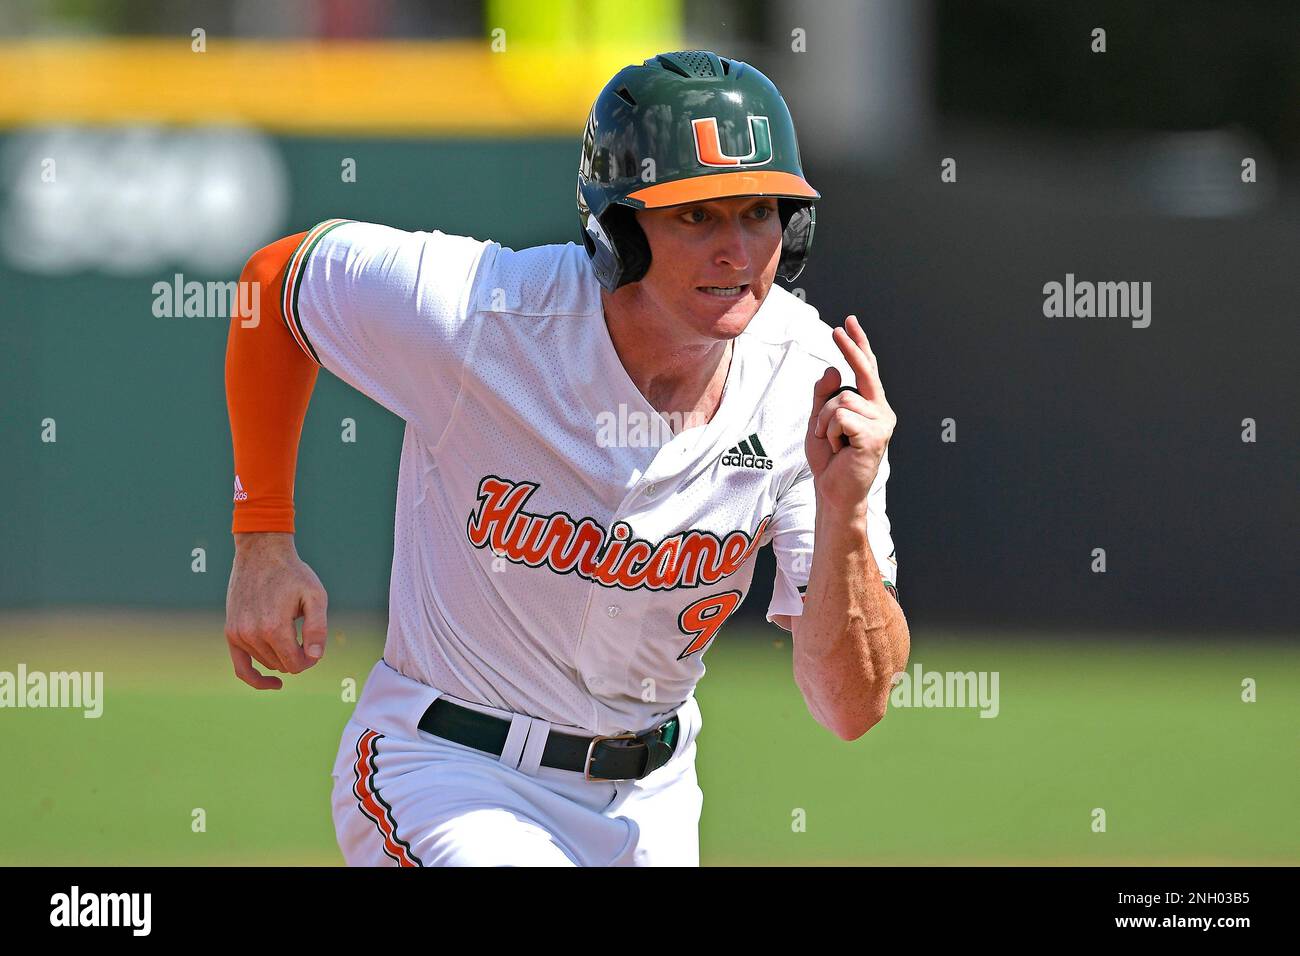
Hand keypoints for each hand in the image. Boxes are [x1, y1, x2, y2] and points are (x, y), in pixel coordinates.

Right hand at [224, 533, 328, 689]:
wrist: (261, 552)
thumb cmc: (292, 573)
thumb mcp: (315, 596)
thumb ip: (317, 628)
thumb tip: (314, 657)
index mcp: (274, 627)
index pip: (296, 664)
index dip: (310, 659)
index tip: (316, 645)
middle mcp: (252, 634)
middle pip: (282, 665)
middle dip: (297, 657)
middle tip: (306, 636)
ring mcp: (238, 634)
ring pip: (266, 663)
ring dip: (281, 654)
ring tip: (290, 629)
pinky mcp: (230, 632)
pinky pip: (240, 667)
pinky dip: (255, 678)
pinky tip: (274, 682)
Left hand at [805, 315, 896, 512]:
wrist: (834, 492)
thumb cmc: (829, 460)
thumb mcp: (819, 421)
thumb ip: (823, 396)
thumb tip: (832, 369)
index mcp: (871, 407)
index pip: (866, 370)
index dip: (859, 345)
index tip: (849, 322)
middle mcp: (882, 412)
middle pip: (863, 372)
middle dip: (850, 348)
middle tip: (837, 328)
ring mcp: (881, 424)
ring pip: (841, 400)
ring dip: (824, 422)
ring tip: (831, 442)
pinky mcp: (874, 436)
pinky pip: (840, 417)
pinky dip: (828, 432)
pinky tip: (837, 448)